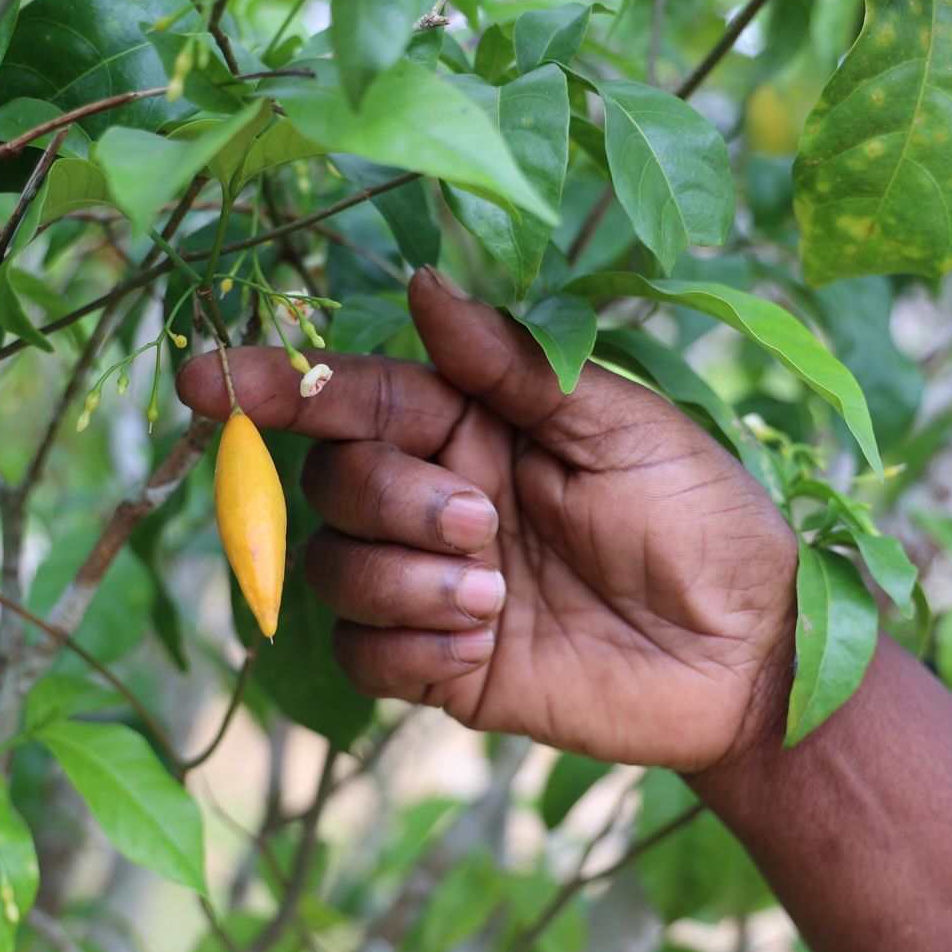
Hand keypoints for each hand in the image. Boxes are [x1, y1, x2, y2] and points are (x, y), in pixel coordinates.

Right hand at [177, 268, 797, 769]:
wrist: (745, 654)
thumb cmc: (698, 517)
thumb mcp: (618, 423)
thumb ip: (510, 364)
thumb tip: (419, 285)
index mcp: (475, 424)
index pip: (353, 396)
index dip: (276, 385)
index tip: (206, 381)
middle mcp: (438, 496)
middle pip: (332, 482)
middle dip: (389, 500)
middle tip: (482, 526)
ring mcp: (432, 584)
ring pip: (334, 570)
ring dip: (403, 581)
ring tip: (495, 598)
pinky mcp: (439, 666)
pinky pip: (363, 654)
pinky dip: (409, 649)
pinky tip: (482, 651)